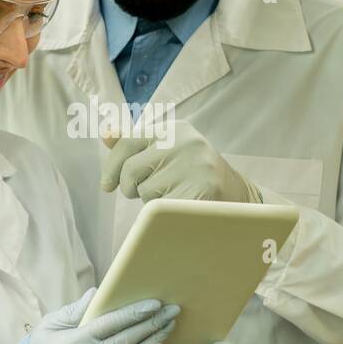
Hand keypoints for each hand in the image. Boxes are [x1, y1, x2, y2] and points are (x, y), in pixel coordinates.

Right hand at [27, 288, 179, 343]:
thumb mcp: (50, 326)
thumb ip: (75, 310)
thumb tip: (97, 292)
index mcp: (77, 341)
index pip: (112, 323)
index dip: (135, 313)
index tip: (154, 303)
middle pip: (129, 339)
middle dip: (153, 323)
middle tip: (173, 310)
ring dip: (154, 341)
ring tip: (169, 326)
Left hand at [100, 119, 260, 202]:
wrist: (237, 195)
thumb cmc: (192, 174)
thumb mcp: (167, 150)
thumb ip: (135, 143)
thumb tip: (106, 134)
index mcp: (175, 129)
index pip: (127, 143)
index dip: (111, 167)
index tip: (107, 185)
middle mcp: (186, 143)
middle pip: (131, 170)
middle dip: (129, 187)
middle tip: (141, 193)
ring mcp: (196, 167)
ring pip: (145, 192)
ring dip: (150, 201)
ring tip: (172, 196)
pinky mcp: (201, 192)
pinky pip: (160, 209)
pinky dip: (163, 214)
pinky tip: (179, 208)